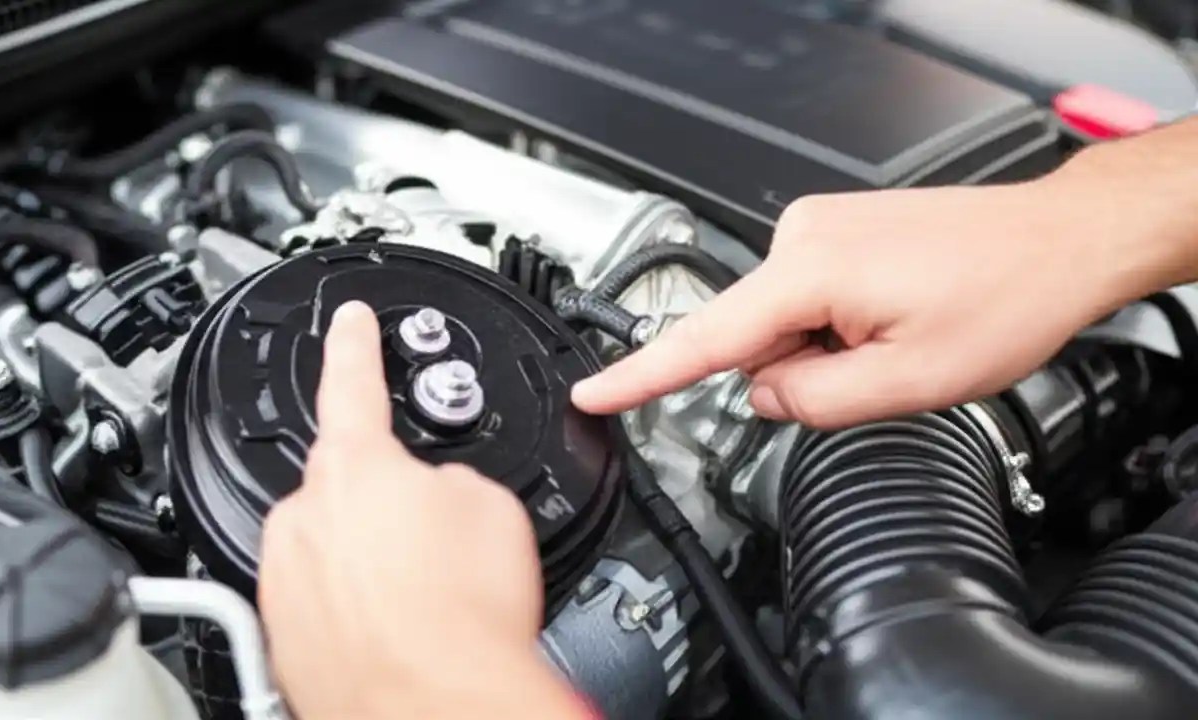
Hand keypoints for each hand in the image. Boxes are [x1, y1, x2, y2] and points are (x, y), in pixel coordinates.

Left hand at [259, 302, 590, 719]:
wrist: (438, 709)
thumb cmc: (463, 621)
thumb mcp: (490, 508)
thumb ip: (448, 479)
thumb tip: (436, 494)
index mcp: (355, 468)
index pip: (350, 381)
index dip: (354, 343)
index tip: (347, 321)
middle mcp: (306, 518)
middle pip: (345, 485)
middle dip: (386, 503)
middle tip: (437, 543)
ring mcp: (287, 580)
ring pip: (334, 548)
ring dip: (374, 562)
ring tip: (427, 598)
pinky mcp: (284, 636)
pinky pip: (325, 601)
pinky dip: (358, 608)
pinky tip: (401, 628)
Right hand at [573, 167, 1161, 428]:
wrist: (1057, 242)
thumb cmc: (1003, 296)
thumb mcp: (906, 383)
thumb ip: (811, 402)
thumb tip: (762, 395)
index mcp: (812, 272)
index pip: (704, 338)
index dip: (641, 376)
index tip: (595, 392)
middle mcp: (804, 236)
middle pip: (754, 337)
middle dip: (797, 371)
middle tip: (875, 369)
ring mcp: (819, 229)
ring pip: (784, 323)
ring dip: (824, 349)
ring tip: (896, 335)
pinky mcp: (836, 233)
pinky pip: (807, 300)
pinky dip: (835, 326)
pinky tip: (890, 319)